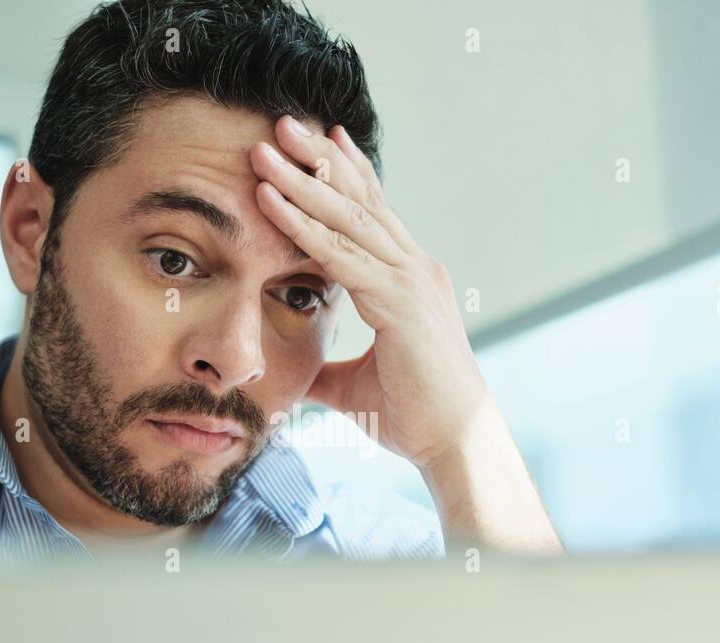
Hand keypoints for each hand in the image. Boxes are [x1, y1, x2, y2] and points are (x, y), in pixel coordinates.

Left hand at [249, 116, 488, 469]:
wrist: (455, 442)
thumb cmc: (416, 415)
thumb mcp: (355, 386)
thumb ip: (327, 370)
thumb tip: (297, 373)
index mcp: (411, 280)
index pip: (373, 214)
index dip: (346, 175)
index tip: (318, 141)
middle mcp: (416, 268)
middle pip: (360, 199)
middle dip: (318, 159)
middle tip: (281, 122)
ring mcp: (411, 280)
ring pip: (347, 217)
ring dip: (301, 179)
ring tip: (264, 145)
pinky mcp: (400, 301)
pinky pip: (340, 254)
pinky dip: (302, 225)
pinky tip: (271, 200)